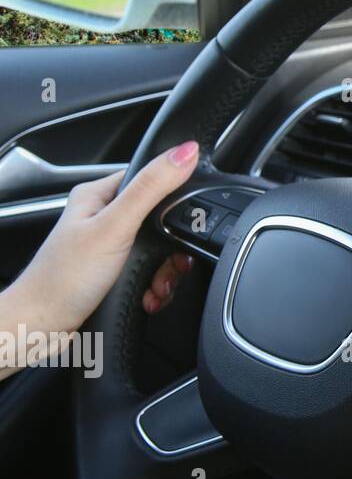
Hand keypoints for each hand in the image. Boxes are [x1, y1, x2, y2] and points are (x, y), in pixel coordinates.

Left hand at [5, 141, 199, 335]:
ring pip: (160, 251)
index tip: (181, 223)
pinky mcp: (114, 271)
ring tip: (155, 285)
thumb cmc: (62, 279)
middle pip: (162, 221)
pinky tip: (148, 294)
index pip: (152, 179)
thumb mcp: (114, 227)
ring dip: (165, 273)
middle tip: (168, 263)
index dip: (175, 201)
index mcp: (99, 195)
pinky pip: (152, 272)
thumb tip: (185, 152)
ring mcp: (109, 246)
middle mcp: (103, 217)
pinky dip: (156, 286)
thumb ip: (151, 188)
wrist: (40, 326)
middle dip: (172, 249)